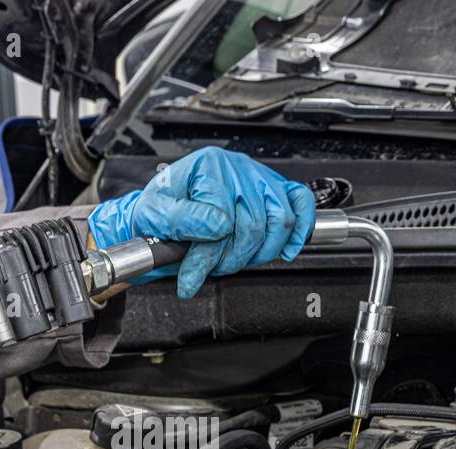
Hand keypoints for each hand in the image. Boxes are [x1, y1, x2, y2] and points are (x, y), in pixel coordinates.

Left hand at [87, 146, 315, 299]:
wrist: (164, 210)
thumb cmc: (160, 209)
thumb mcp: (154, 213)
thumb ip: (181, 220)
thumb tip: (216, 228)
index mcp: (208, 167)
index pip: (222, 217)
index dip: (207, 254)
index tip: (191, 275)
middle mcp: (237, 169)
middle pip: (254, 224)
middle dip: (233, 257)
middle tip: (213, 268)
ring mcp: (259, 178)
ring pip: (281, 221)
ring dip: (260, 252)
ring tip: (237, 260)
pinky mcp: (275, 190)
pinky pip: (301, 203)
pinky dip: (300, 231)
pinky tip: (285, 251)